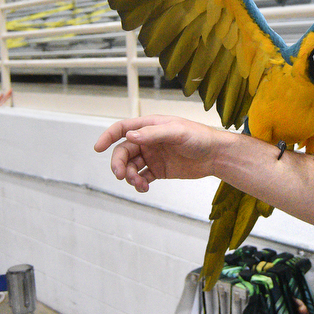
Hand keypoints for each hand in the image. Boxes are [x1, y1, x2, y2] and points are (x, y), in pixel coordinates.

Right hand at [94, 115, 229, 191]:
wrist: (216, 155)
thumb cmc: (199, 137)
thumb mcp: (177, 132)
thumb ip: (153, 134)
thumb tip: (130, 136)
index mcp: (150, 126)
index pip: (123, 129)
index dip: (108, 136)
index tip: (98, 147)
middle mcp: (148, 140)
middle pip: (123, 151)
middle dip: (119, 164)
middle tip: (122, 175)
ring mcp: (152, 156)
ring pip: (131, 166)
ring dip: (130, 176)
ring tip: (139, 183)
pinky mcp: (158, 170)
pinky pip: (141, 177)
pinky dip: (139, 183)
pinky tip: (144, 187)